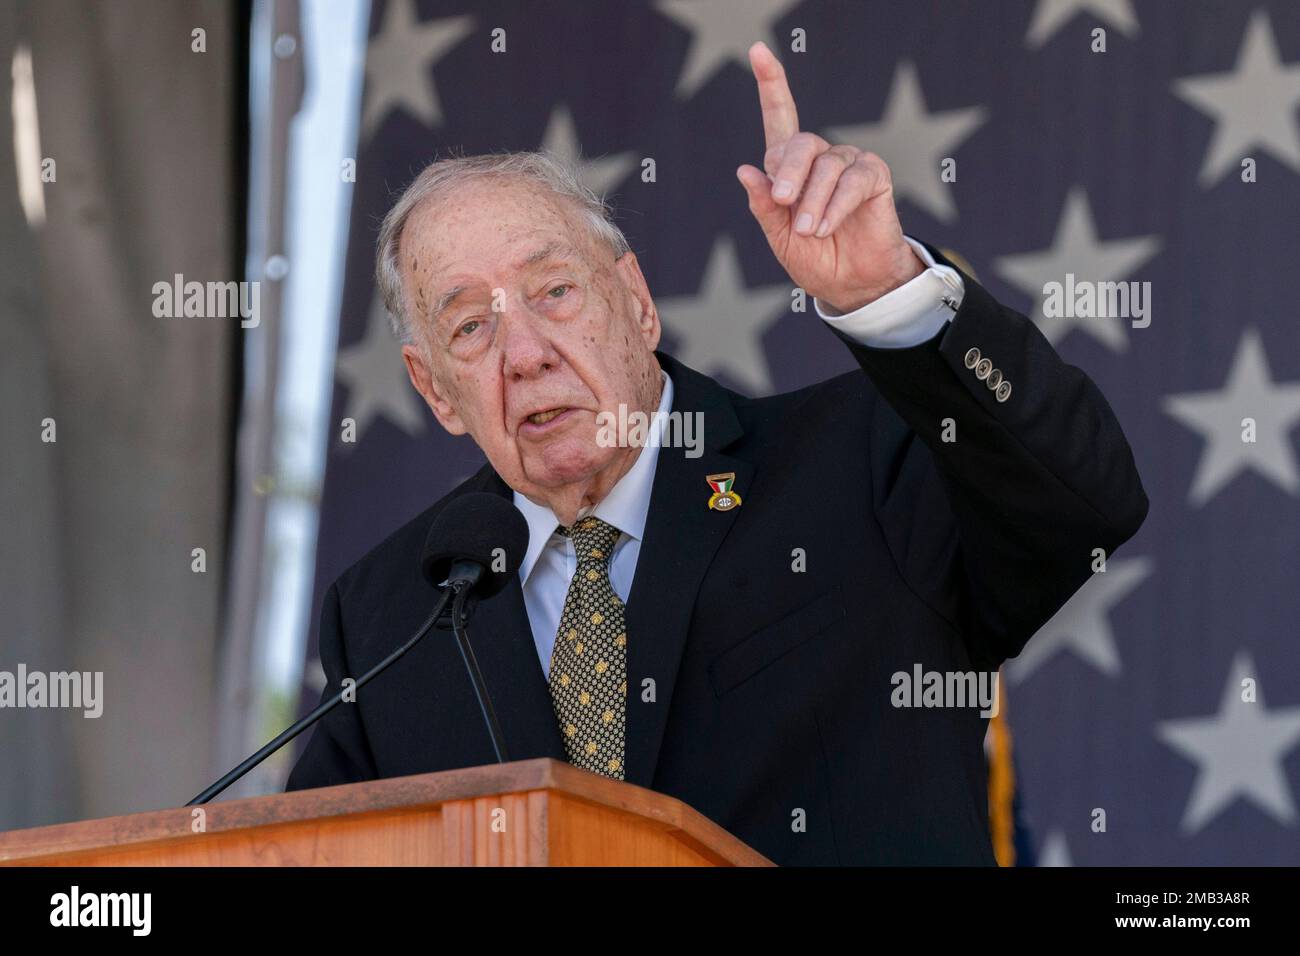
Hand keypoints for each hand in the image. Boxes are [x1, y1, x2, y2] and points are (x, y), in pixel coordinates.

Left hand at [736, 42, 922, 313]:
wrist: (851, 285)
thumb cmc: (815, 259)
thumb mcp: (778, 237)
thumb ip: (764, 205)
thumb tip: (746, 170)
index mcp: (791, 168)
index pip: (780, 119)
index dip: (771, 85)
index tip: (758, 52)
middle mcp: (820, 158)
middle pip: (800, 143)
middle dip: (788, 173)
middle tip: (783, 203)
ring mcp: (849, 163)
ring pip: (825, 166)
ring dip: (812, 201)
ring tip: (808, 230)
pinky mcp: (874, 176)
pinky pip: (852, 180)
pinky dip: (835, 205)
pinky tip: (824, 227)